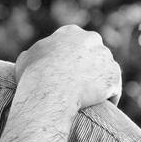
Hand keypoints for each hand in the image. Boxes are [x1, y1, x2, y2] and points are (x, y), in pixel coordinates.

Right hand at [5, 25, 121, 141]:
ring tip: (89, 101)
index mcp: (70, 33)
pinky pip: (113, 90)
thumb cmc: (34, 75)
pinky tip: (98, 108)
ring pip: (105, 72)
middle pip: (94, 55)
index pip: (76, 44)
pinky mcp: (114, 76)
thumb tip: (33, 58)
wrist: (49, 90)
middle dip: (88, 69)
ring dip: (99, 84)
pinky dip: (107, 99)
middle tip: (78, 87)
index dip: (71, 60)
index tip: (66, 74)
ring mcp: (105, 57)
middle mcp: (91, 40)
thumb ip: (35, 55)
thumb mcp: (25, 59)